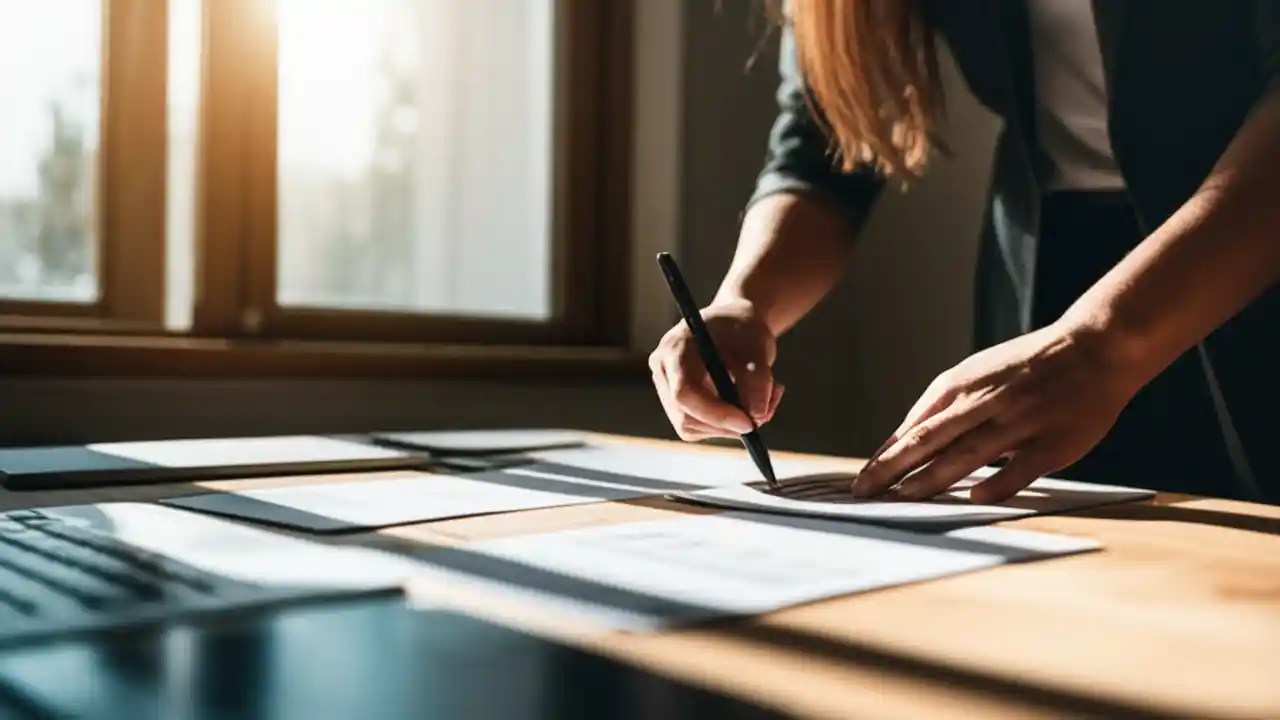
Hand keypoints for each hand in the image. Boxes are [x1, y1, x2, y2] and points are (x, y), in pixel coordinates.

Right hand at [649, 298, 784, 440]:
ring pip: (694, 427)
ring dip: (732, 425)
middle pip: (686, 416)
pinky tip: (746, 404)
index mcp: (675, 349)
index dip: (716, 413)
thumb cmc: (744, 331)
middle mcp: (663, 371)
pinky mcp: (677, 405)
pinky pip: (701, 428)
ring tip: (764, 400)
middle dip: (727, 423)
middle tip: (764, 414)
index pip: (685, 392)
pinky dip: (728, 424)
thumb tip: (756, 416)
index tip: (749, 422)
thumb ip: (757, 381)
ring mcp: (666, 389)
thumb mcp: (757, 349)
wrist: (736, 326)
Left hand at [853, 320, 1146, 502]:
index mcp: (963, 384)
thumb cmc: (1027, 367)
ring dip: (930, 478)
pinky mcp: (1052, 443)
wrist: (1095, 348)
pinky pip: (1019, 467)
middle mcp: (985, 401)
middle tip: (863, 494)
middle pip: (929, 440)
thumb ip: (942, 407)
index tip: (860, 482)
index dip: (884, 457)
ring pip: (966, 454)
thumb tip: (901, 443)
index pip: (913, 428)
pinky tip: (974, 499)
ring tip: (901, 498)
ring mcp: (1019, 422)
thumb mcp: (978, 373)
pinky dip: (996, 483)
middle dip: (891, 469)